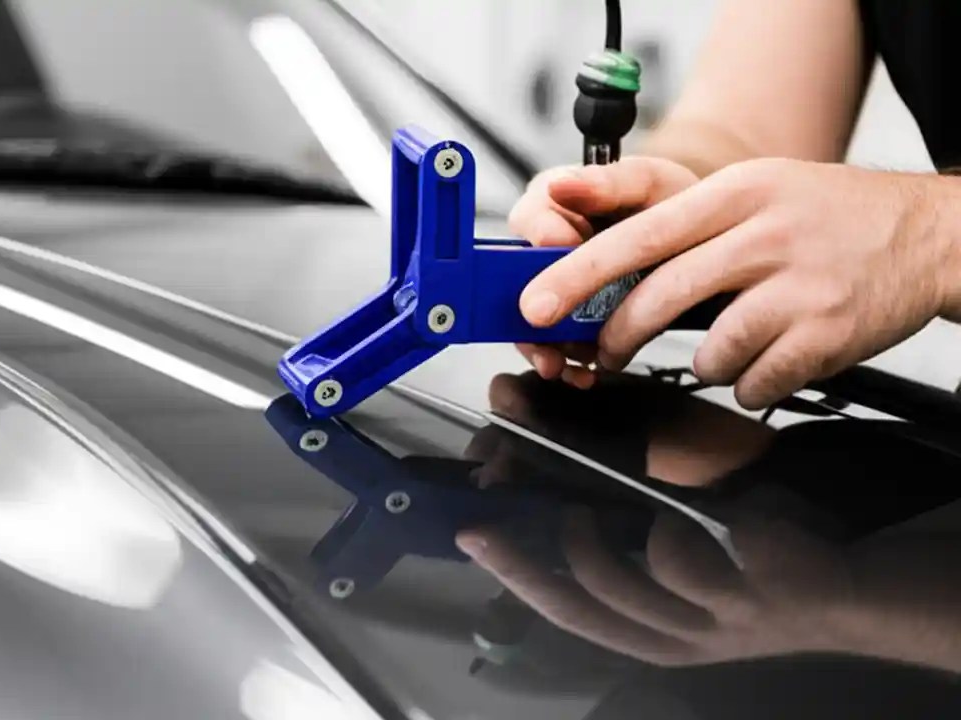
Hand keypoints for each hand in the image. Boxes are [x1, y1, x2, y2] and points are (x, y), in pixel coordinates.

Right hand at [457, 503, 855, 666]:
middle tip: (548, 505)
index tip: (473, 532)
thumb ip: (621, 547)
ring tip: (624, 499)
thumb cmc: (747, 571)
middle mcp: (678, 637)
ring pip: (649, 568)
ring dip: (638, 531)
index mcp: (650, 633)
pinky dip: (694, 521)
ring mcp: (721, 617)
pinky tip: (716, 511)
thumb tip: (551, 498)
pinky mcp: (762, 587)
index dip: (514, 572)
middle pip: (592, 601)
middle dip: (555, 551)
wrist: (845, 594)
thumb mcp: (680, 576)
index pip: (566, 610)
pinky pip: (715, 546)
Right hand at [507, 157, 699, 387]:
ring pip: (532, 322)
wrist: (707, 246)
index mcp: (555, 204)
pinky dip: (568, 363)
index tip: (561, 247)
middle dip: (532, 307)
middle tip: (545, 320)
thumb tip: (560, 184)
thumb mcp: (647, 183)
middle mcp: (548, 249)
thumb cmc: (674, 205)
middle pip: (518, 280)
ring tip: (564, 359)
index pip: (527, 218)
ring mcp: (561, 290)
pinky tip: (581, 369)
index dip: (540, 236)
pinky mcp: (574, 322)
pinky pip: (556, 348)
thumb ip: (606, 182)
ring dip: (545, 345)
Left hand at [520, 159, 960, 408]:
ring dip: (699, 361)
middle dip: (618, 335)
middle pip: (662, 294)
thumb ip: (686, 225)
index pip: (639, 235)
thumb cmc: (825, 217)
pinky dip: (746, 383)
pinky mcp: (828, 334)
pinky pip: (755, 381)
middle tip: (603, 352)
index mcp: (736, 194)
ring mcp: (800, 285)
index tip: (536, 303)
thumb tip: (605, 268)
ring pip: (709, 348)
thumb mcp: (755, 193)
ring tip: (722, 347)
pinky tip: (765, 362)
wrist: (928, 234)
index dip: (578, 273)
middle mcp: (765, 234)